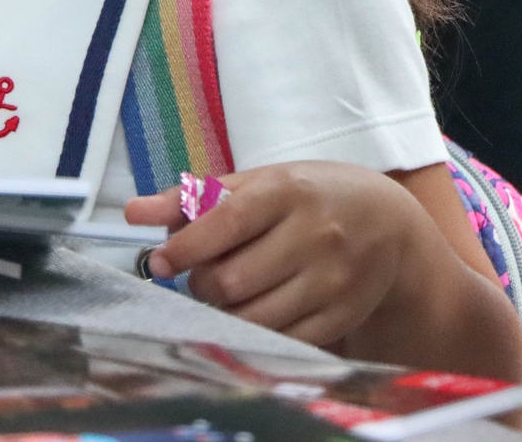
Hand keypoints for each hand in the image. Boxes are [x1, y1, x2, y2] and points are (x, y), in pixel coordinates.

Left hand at [126, 162, 423, 345]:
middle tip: (203, 276)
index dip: (182, 250)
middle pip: (230, 282)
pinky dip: (256, 331)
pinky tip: (255, 309)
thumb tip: (133, 212)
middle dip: (201, 285)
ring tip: (228, 292)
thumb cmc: (306, 196)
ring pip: (252, 318)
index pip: (223, 225)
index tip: (158, 262)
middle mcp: (314, 235)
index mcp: (287, 191)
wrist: (388, 223)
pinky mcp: (341, 317)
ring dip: (224, 312)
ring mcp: (332, 281)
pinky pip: (281, 340)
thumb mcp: (255, 182)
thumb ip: (192, 197)